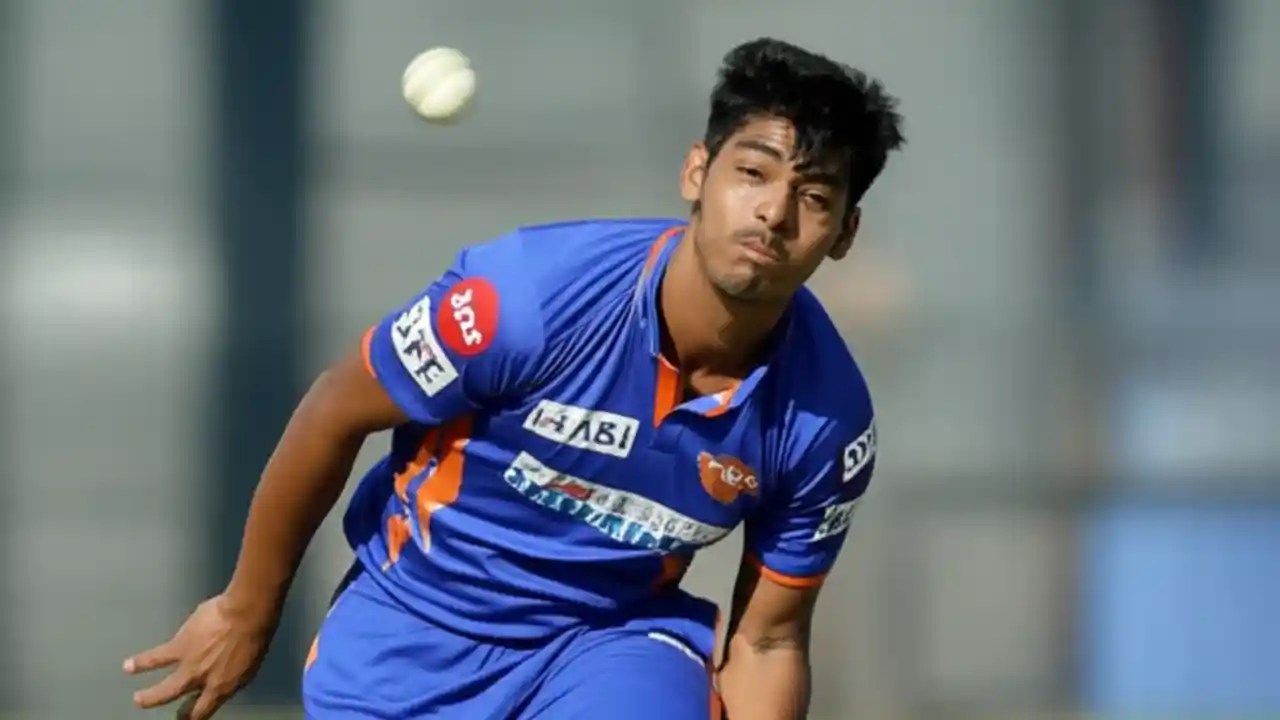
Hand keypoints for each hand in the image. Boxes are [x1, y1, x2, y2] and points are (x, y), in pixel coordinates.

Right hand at [123, 594, 274, 718]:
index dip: (195, 718)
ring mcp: (190, 667)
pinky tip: (128, 665)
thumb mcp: (248, 664)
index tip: (187, 718)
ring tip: (138, 700)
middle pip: (185, 709)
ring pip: (165, 690)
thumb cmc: (255, 635)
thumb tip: (224, 678)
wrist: (246, 615)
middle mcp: (205, 683)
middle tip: (168, 715)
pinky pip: (155, 658)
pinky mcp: (179, 648)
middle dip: (177, 715)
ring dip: (150, 697)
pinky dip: (140, 662)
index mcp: (224, 688)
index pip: (205, 712)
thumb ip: (232, 675)